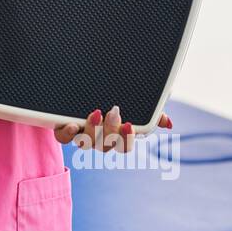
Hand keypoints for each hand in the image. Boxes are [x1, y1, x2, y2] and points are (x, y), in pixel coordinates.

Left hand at [53, 107, 172, 153]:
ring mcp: (81, 133)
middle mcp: (99, 137)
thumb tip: (167, 123)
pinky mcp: (64, 128)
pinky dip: (68, 134)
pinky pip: (64, 138)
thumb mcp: (135, 100)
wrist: (82, 83)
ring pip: (86, 144)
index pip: (124, 147)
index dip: (127, 140)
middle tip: (114, 112)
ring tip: (95, 113)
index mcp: (116, 133)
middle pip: (105, 146)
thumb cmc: (114, 95)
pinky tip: (73, 124)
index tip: (129, 124)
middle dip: (111, 130)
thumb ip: (152, 111)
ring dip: (92, 130)